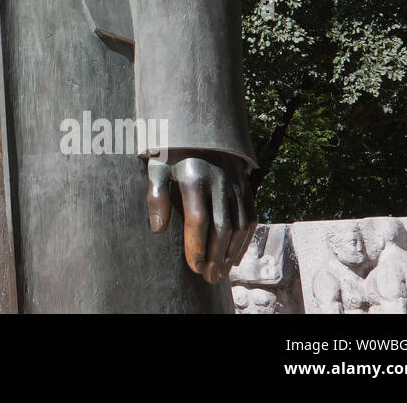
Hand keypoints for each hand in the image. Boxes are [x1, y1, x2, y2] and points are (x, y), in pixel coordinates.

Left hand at [146, 150, 255, 283]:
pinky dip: (244, 241)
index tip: (193, 267)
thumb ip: (156, 196)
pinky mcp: (247, 187)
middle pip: (221, 228)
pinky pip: (250, 219)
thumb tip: (158, 230)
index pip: (198, 220)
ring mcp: (236, 185)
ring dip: (230, 254)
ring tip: (220, 274)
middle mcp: (219, 182)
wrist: (203, 129)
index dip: (196, 247)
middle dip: (215, 257)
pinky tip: (234, 257)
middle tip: (208, 278)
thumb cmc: (172, 152)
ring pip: (239, 227)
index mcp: (194, 177)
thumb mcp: (157, 166)